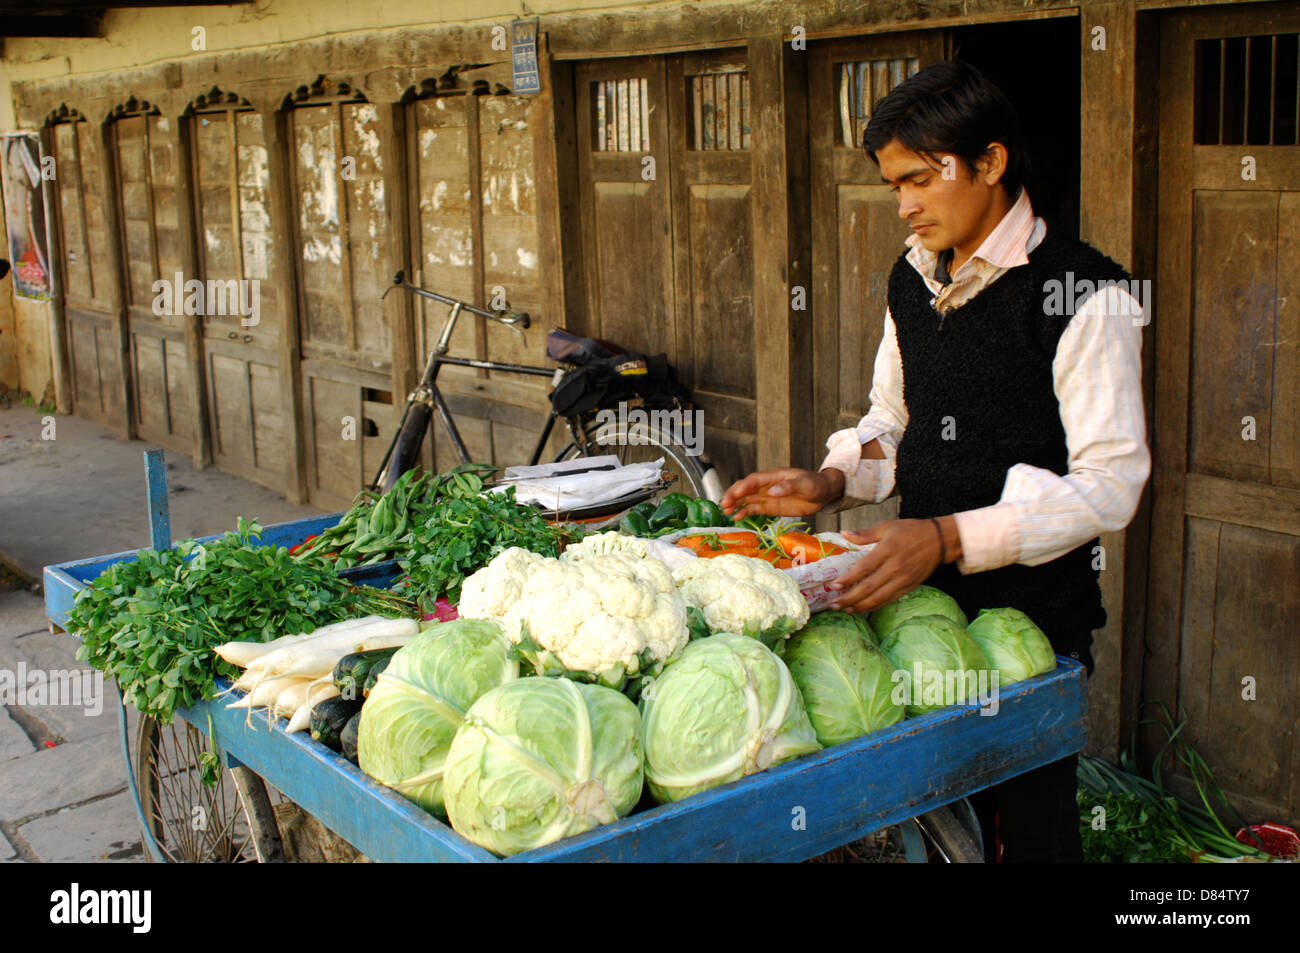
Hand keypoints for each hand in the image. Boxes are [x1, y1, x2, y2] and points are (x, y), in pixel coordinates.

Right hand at [720, 468, 842, 519]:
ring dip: (735, 504)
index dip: (744, 486)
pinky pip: (754, 509)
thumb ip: (789, 486)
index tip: (736, 493)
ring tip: (725, 511)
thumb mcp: (806, 484)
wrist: (823, 493)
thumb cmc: (816, 484)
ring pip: (746, 499)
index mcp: (774, 476)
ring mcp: (767, 496)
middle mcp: (767, 485)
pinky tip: (736, 518)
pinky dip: (744, 512)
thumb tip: (772, 491)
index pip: (755, 480)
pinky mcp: (770, 507)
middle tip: (724, 504)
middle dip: (734, 495)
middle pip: (746, 488)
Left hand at [827, 519, 946, 612]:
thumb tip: (844, 533)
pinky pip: (889, 599)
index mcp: (888, 550)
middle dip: (850, 598)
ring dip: (860, 605)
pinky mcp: (909, 587)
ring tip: (845, 609)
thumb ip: (865, 534)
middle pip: (869, 587)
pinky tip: (863, 608)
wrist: (940, 540)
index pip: (864, 568)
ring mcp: (903, 579)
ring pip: (879, 597)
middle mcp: (895, 567)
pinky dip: (875, 606)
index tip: (834, 585)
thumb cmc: (911, 531)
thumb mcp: (887, 526)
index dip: (848, 579)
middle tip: (834, 604)